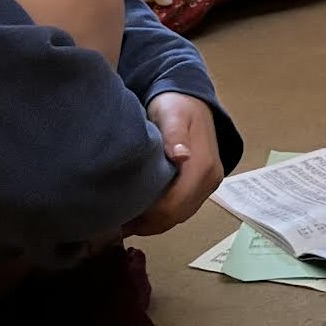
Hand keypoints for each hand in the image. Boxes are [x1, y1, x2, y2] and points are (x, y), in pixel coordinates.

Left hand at [126, 92, 224, 237]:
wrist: (193, 101)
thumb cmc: (177, 106)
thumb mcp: (172, 115)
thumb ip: (175, 135)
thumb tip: (181, 156)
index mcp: (202, 167)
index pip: (173, 205)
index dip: (146, 216)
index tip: (119, 216)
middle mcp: (209, 180)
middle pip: (176, 216)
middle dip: (146, 224)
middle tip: (115, 223)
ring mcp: (209, 185)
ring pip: (179, 216)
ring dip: (153, 222)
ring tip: (125, 220)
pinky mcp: (204, 186)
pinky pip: (182, 209)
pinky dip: (162, 216)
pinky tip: (142, 212)